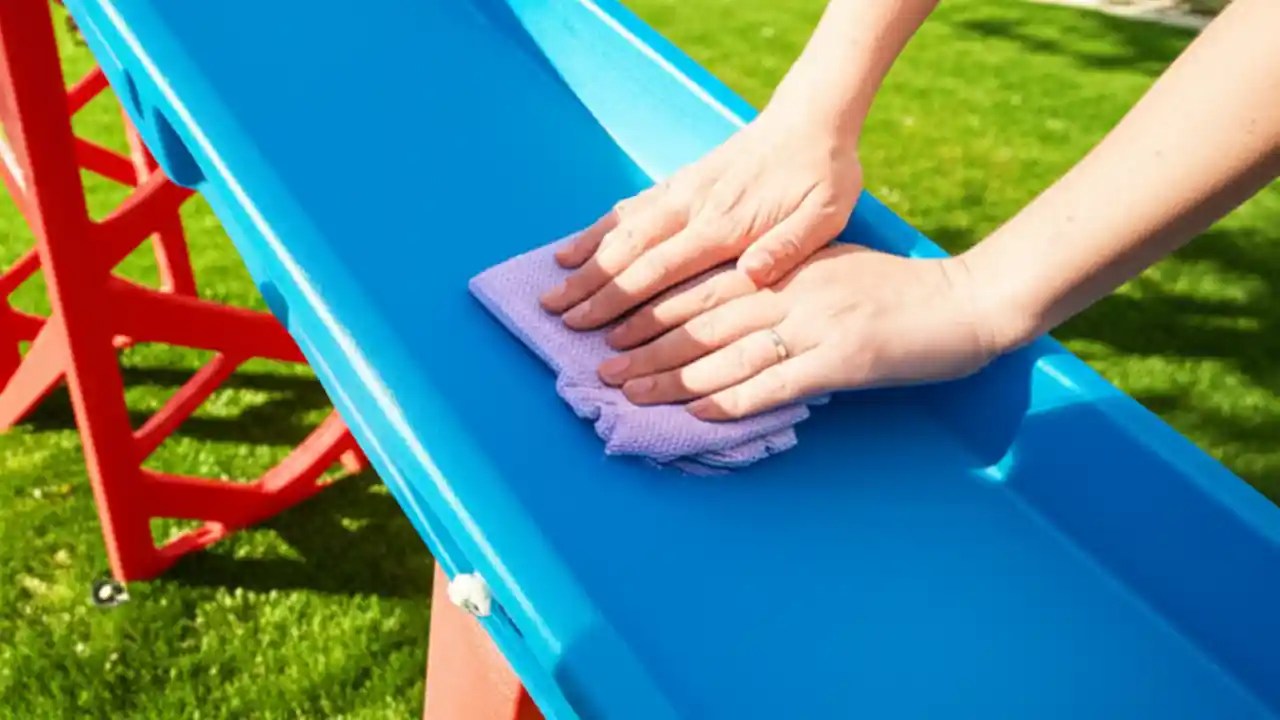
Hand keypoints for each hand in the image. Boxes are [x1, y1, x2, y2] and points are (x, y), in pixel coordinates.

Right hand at [538, 107, 862, 334]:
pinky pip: (633, 207)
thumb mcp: (823, 216)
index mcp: (725, 226)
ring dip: (587, 256)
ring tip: (554, 282)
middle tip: (553, 311)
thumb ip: (787, 248)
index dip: (620, 298)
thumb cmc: (823, 174)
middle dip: (590, 284)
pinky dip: (602, 226)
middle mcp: (694, 207)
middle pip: (630, 251)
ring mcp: (683, 191)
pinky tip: (581, 244)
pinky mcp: (682, 181)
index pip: (660, 269)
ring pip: (623, 227)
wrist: (814, 118)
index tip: (588, 323)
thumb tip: (752, 276)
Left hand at [592, 244, 999, 419]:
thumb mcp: (832, 267)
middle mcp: (794, 287)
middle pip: (704, 318)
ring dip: (674, 376)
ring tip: (632, 392)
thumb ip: (782, 277)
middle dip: (648, 344)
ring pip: (728, 352)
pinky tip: (697, 412)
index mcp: (788, 263)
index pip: (706, 285)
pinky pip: (775, 383)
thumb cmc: (897, 291)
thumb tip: (729, 298)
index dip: (656, 307)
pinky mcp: (843, 359)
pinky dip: (732, 400)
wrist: (965, 303)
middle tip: (603, 366)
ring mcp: (818, 322)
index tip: (615, 325)